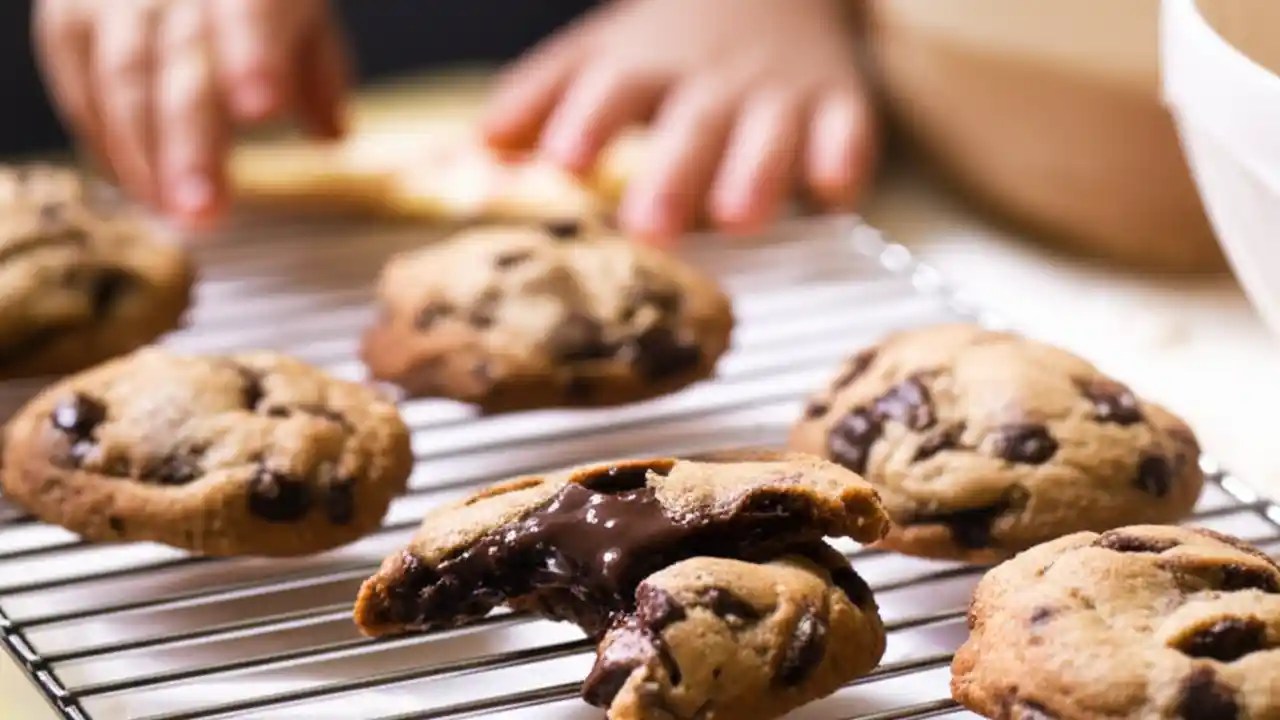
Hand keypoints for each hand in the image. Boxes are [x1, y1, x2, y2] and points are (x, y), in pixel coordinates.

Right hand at [33, 0, 348, 226]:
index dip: (255, 56)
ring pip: (121, 77)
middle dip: (188, 141)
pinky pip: (80, 80)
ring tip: (175, 214)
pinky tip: (139, 185)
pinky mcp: (70, 15)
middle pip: (179, 58)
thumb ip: (317, 71)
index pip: (253, 9)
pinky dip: (107, 140)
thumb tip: (332, 135)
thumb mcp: (302, 12)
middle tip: (203, 211)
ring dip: (144, 157)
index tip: (262, 109)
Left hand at [482, 0, 874, 241]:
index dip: (590, 121)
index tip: (565, 162)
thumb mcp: (602, 52)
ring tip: (738, 219)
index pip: (613, 88)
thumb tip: (482, 146)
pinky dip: (842, 158)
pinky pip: (847, 128)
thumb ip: (543, 96)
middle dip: (673, 175)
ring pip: (769, 131)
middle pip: (691, 124)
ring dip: (756, 173)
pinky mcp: (837, 103)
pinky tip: (834, 191)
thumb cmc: (668, 41)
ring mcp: (777, 92)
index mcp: (645, 64)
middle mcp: (710, 81)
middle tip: (650, 229)